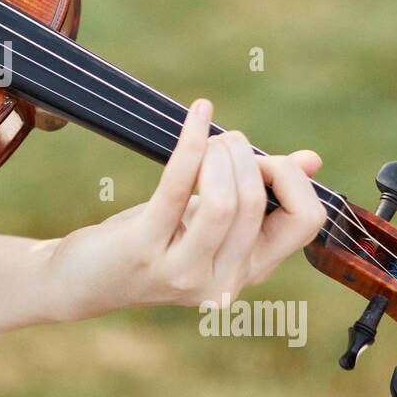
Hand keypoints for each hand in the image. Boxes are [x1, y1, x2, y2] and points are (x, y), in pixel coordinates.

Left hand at [42, 98, 325, 321]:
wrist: (85, 281)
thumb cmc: (152, 241)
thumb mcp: (209, 220)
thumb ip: (259, 196)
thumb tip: (312, 160)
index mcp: (251, 271)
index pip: (307, 222)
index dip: (292, 179)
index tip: (264, 161)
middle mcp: (224, 280)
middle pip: (259, 203)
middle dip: (244, 156)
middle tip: (223, 141)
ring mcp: (184, 271)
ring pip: (228, 202)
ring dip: (218, 154)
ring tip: (207, 139)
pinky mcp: (145, 249)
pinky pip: (177, 189)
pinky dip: (190, 144)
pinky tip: (197, 116)